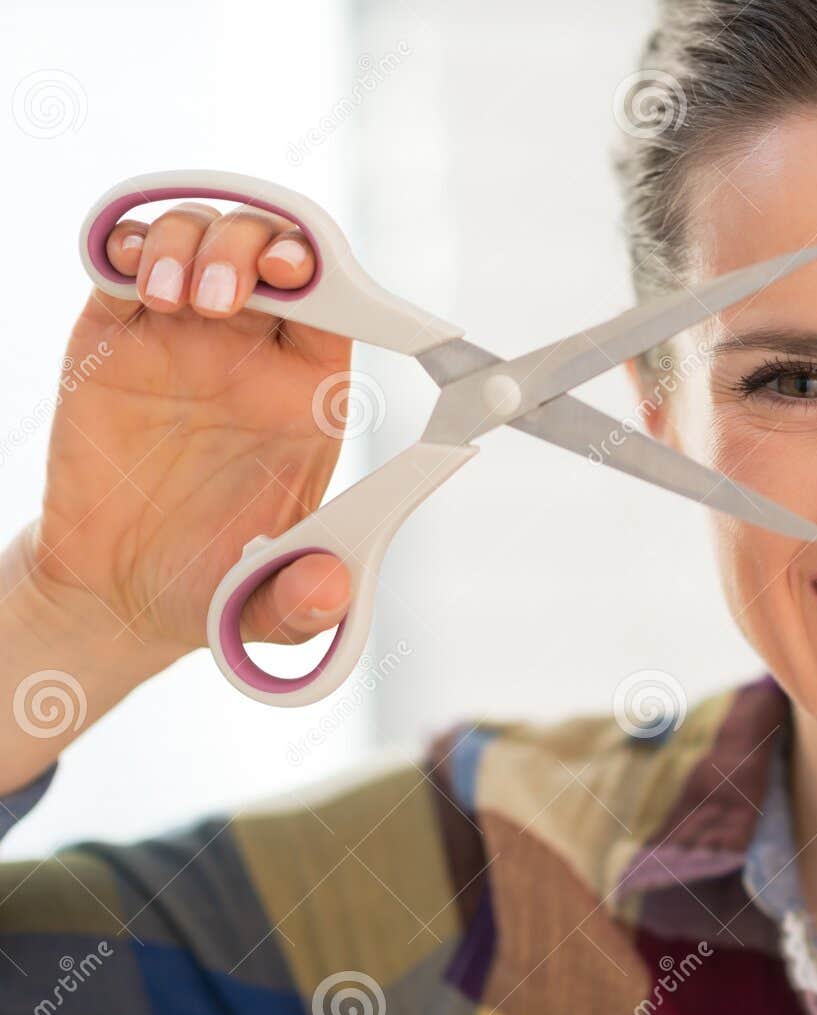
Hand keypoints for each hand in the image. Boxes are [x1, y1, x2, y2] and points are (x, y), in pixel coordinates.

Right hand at [29, 200, 357, 653]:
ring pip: (201, 239)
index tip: (308, 278)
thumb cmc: (210, 584)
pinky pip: (124, 263)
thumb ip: (301, 603)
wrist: (114, 588)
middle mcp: (250, 355)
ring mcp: (180, 337)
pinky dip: (130, 246)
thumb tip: (330, 590)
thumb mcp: (263, 609)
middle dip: (260, 245)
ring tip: (181, 299)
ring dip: (195, 243)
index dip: (334, 279)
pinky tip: (136, 278)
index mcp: (306, 398)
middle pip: (273, 254)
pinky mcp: (112, 336)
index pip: (339, 310)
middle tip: (236, 292)